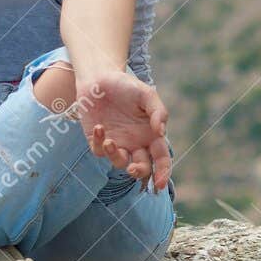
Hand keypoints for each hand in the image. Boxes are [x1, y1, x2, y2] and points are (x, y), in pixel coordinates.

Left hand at [70, 71, 170, 193]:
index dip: (163, 173)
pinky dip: (98, 143)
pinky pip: (98, 151)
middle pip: (141, 167)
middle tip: (133, 168)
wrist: (99, 77)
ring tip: (109, 142)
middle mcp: (135, 143)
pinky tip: (99, 128)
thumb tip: (161, 132)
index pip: (161, 159)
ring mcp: (117, 143)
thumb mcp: (147, 95)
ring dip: (115, 156)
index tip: (160, 184)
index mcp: (151, 135)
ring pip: (119, 162)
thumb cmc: (126, 86)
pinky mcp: (96, 140)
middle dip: (138, 171)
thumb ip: (158, 112)